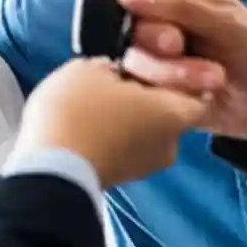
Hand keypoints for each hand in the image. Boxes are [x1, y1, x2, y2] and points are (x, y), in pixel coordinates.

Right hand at [15, 58, 212, 188]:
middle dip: (145, 99)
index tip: (151, 66)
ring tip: (92, 106)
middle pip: (167, 113)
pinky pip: (122, 150)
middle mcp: (170, 145)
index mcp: (175, 112)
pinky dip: (110, 139)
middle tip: (114, 83)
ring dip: (126, 120)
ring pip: (143, 134)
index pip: (197, 91)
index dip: (176, 75)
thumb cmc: (77, 112)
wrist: (49, 168)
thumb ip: (114, 67)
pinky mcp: (120, 181)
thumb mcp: (91, 68)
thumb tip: (115, 74)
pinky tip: (84, 127)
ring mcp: (145, 168)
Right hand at [106, 0, 246, 141]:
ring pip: (131, 60)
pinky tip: (191, 95)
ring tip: (209, 79)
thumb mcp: (225, 22)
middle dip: (150, 38)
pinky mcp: (152, 92)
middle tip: (178, 45)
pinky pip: (137, 89)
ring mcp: (152, 61)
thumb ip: (176, 4)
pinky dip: (162, 92)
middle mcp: (154, 27)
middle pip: (123, 25)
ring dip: (167, 71)